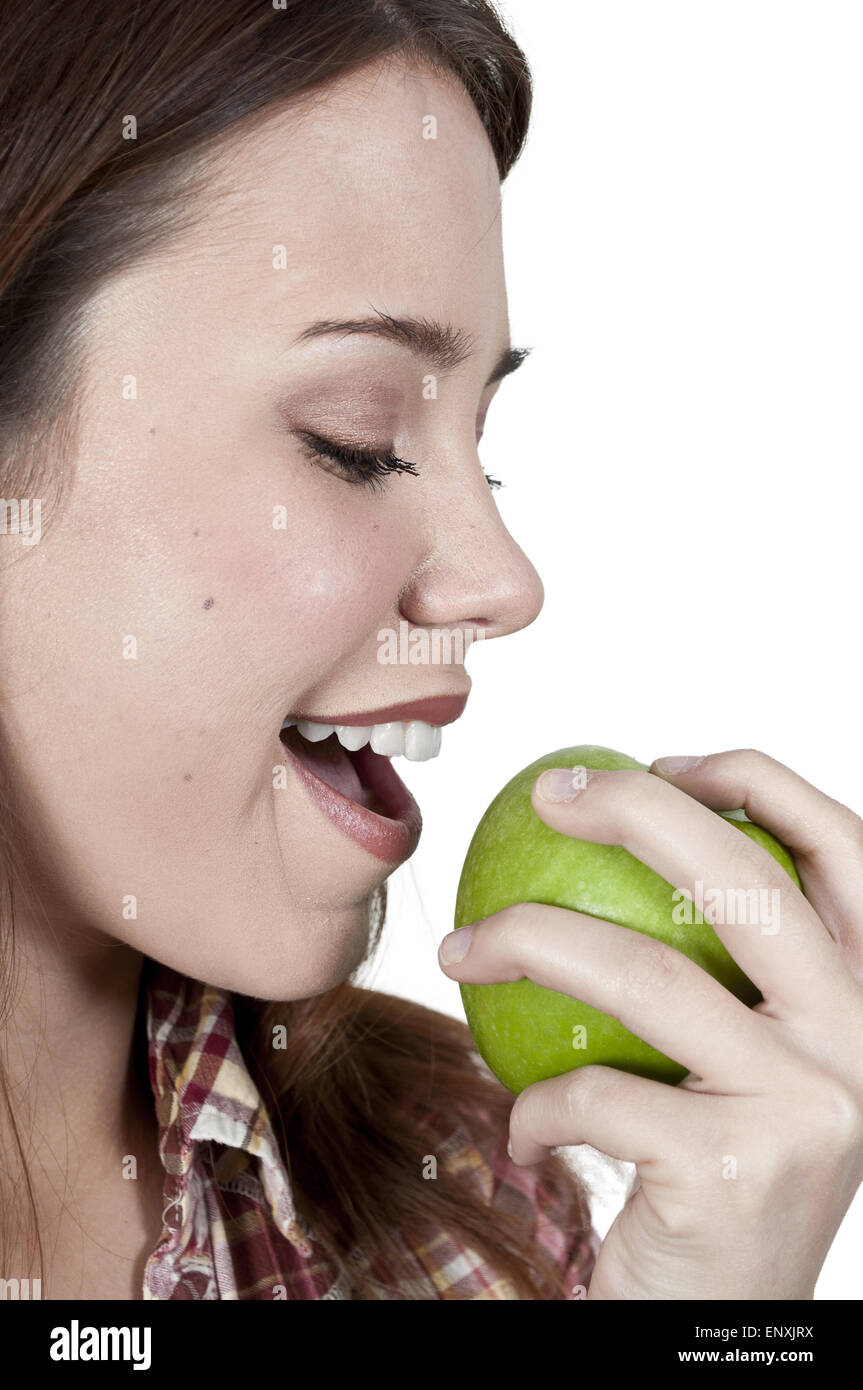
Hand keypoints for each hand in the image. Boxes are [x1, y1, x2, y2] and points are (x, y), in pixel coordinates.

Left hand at [438, 749, 862, 1299]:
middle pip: (743, 876)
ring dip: (523, 942)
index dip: (753, 778)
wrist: (728, 1326)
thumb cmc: (724, 1168)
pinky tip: (522, 1125)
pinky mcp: (737, 1170)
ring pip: (643, 973)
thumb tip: (622, 825)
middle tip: (545, 793)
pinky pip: (594, 1093)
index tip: (658, 763)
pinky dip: (532, 1102)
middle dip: (634, 809)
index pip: (842, 844)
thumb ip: (730, 964)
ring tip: (458, 948)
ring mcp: (811, 1104)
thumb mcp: (754, 1057)